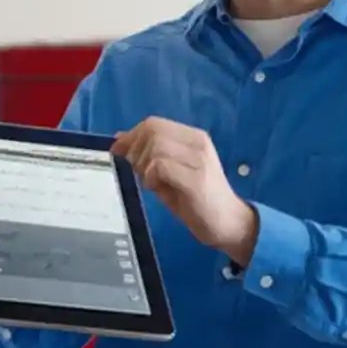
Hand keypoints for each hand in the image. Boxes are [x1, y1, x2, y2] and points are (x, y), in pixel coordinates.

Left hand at [111, 117, 258, 264]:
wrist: (230, 224)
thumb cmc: (198, 201)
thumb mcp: (170, 174)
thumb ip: (149, 156)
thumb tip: (120, 139)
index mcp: (193, 137)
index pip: (154, 123)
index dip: (130, 135)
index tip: (117, 152)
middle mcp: (198, 143)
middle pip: (152, 130)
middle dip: (134, 149)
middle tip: (135, 171)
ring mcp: (199, 160)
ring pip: (156, 146)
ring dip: (143, 164)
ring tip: (149, 182)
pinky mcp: (196, 179)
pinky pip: (161, 166)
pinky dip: (150, 176)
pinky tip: (154, 188)